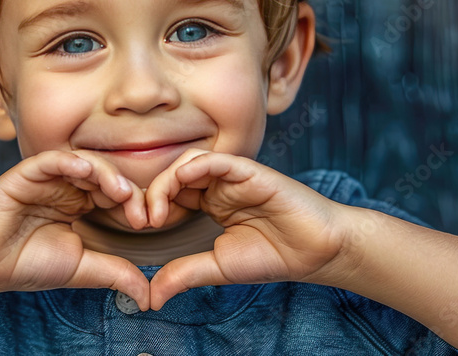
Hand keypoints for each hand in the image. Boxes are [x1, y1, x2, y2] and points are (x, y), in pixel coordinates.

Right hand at [0, 150, 151, 308]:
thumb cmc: (25, 263)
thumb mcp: (80, 269)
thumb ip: (115, 274)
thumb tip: (149, 297)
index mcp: (81, 204)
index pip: (117, 195)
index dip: (136, 204)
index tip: (149, 223)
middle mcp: (67, 187)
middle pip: (106, 176)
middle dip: (127, 190)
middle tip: (139, 211)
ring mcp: (48, 178)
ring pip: (84, 163)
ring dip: (106, 174)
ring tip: (119, 192)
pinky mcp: (26, 174)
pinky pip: (52, 160)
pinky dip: (70, 162)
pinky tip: (84, 171)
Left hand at [145, 149, 351, 309]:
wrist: (317, 252)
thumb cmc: (275, 255)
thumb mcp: (219, 267)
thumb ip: (184, 274)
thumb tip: (151, 296)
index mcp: (210, 203)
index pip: (169, 194)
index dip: (150, 207)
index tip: (140, 229)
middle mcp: (219, 186)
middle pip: (173, 176)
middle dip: (151, 194)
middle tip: (143, 220)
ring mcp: (234, 177)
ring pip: (189, 163)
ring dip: (167, 181)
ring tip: (158, 210)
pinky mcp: (251, 171)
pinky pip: (218, 160)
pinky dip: (196, 166)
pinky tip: (183, 182)